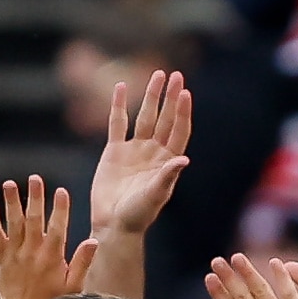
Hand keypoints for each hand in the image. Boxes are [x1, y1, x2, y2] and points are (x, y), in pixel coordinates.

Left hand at [0, 176, 96, 298]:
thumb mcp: (73, 286)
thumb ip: (82, 263)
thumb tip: (93, 241)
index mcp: (52, 257)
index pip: (58, 228)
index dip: (60, 209)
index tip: (61, 191)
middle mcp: (33, 252)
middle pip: (34, 219)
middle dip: (35, 198)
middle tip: (35, 178)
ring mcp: (15, 254)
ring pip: (13, 223)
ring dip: (12, 202)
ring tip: (10, 183)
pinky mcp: (1, 258)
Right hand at [92, 72, 191, 236]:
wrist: (113, 223)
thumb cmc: (138, 214)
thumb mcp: (155, 195)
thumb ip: (167, 176)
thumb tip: (184, 159)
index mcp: (167, 162)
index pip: (179, 131)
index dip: (182, 112)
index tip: (184, 93)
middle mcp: (153, 152)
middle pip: (165, 118)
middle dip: (170, 97)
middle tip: (176, 75)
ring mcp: (134, 150)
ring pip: (144, 116)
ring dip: (150, 96)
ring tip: (157, 75)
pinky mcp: (114, 151)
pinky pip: (117, 123)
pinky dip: (118, 105)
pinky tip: (120, 86)